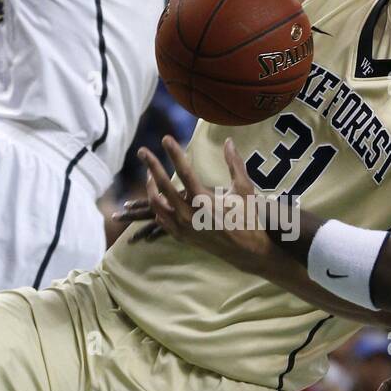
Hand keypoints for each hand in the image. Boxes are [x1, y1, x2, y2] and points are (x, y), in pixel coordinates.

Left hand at [133, 134, 276, 268]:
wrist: (246, 251)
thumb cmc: (248, 218)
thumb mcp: (245, 190)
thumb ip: (235, 164)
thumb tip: (229, 141)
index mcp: (204, 201)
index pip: (184, 172)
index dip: (174, 153)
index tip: (166, 138)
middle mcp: (189, 214)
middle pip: (162, 186)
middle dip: (151, 166)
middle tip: (142, 152)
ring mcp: (183, 227)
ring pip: (157, 204)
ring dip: (151, 187)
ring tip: (149, 174)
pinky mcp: (182, 236)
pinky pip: (161, 219)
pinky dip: (158, 207)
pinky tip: (158, 198)